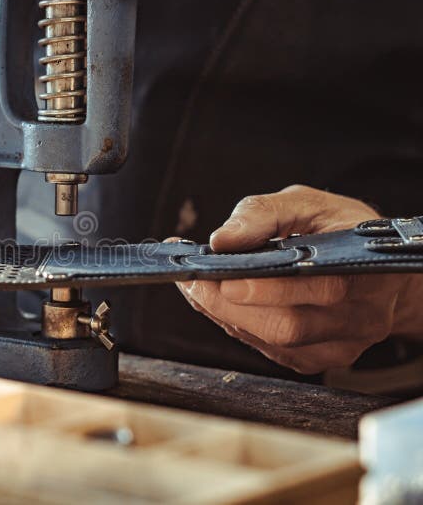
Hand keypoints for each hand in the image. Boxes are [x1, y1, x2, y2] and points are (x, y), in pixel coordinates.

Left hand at [175, 184, 422, 373]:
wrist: (370, 267)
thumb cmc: (338, 229)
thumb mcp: (306, 203)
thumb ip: (263, 214)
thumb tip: (221, 239)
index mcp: (368, 271)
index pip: (320, 288)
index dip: (266, 288)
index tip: (221, 276)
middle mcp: (363, 316)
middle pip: (289, 326)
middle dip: (230, 305)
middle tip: (193, 281)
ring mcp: (341, 345)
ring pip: (275, 343)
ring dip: (226, 315)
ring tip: (198, 285)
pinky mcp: (318, 359)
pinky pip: (269, 351)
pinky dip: (237, 325)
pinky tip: (221, 302)